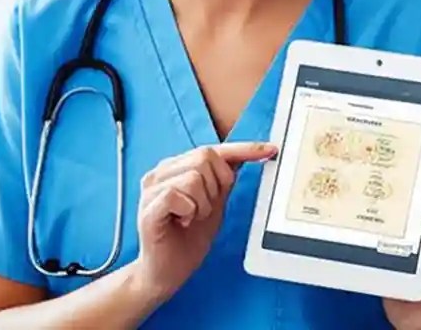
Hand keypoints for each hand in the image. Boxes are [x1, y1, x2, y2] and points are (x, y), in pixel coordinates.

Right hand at [133, 142, 277, 299]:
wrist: (166, 273)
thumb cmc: (187, 239)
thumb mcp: (214, 203)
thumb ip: (225, 179)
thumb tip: (248, 155)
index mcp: (177, 168)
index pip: (215, 149)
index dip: (245, 148)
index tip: (271, 150)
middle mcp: (161, 172)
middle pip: (205, 156)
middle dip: (216, 186)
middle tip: (205, 209)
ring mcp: (152, 188)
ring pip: (194, 176)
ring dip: (202, 203)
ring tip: (191, 218)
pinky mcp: (149, 206)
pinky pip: (178, 194)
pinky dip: (189, 210)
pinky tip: (182, 222)